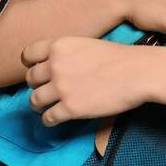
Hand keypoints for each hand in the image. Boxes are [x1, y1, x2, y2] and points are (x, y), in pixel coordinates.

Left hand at [23, 36, 148, 125]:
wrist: (138, 72)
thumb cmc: (118, 58)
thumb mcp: (85, 44)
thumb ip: (66, 54)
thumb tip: (55, 67)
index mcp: (59, 46)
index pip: (27, 55)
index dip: (31, 65)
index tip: (39, 73)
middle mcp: (55, 65)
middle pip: (30, 80)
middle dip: (37, 86)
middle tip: (48, 91)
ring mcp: (61, 87)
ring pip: (34, 100)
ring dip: (39, 105)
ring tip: (47, 107)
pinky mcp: (70, 108)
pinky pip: (48, 118)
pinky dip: (49, 120)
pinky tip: (56, 119)